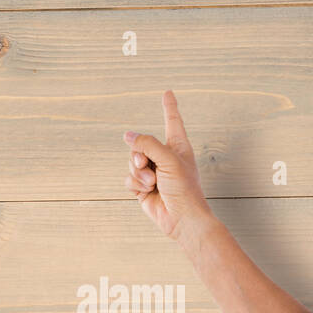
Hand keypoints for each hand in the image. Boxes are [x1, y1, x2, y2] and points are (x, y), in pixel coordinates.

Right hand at [123, 90, 212, 240]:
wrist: (182, 219)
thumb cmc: (184, 189)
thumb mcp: (168, 159)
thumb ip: (147, 143)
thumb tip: (128, 135)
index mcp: (178, 147)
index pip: (172, 121)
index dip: (169, 107)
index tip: (168, 93)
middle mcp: (165, 157)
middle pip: (140, 144)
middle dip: (140, 155)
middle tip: (148, 166)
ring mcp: (153, 172)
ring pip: (132, 162)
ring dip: (139, 173)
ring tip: (153, 183)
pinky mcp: (143, 187)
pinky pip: (128, 178)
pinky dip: (135, 184)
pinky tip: (147, 191)